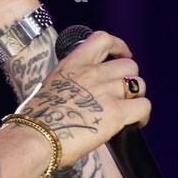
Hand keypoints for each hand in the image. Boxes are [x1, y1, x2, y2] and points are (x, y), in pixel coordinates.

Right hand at [15, 31, 150, 167]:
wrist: (34, 138)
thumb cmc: (35, 121)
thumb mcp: (49, 88)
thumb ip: (69, 84)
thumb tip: (78, 94)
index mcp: (72, 64)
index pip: (103, 39)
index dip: (118, 46)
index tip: (123, 54)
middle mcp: (91, 73)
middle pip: (128, 64)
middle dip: (129, 78)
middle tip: (124, 94)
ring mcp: (105, 91)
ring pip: (138, 84)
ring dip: (136, 97)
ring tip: (130, 110)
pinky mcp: (115, 113)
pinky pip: (143, 106)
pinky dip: (143, 114)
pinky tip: (137, 123)